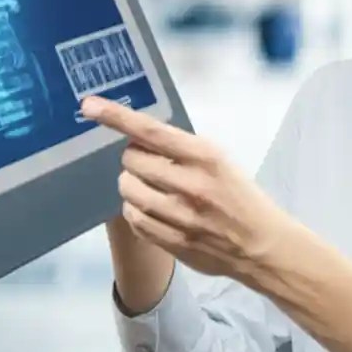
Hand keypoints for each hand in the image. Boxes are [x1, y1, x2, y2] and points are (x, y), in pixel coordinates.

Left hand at [82, 95, 294, 283]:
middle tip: (149, 163)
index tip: (89, 106)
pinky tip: (152, 208)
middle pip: (131, 161)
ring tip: (151, 187)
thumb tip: (136, 135)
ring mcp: (181, 217)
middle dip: (134, 159)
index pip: (150, 131)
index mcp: (205, 156)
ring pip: (128, 190)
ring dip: (132, 185)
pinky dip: (136, 210)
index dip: (115, 116)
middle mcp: (191, 185)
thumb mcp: (218, 160)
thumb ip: (180, 149)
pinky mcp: (173, 242)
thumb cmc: (239, 195)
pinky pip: (133, 219)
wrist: (262, 245)